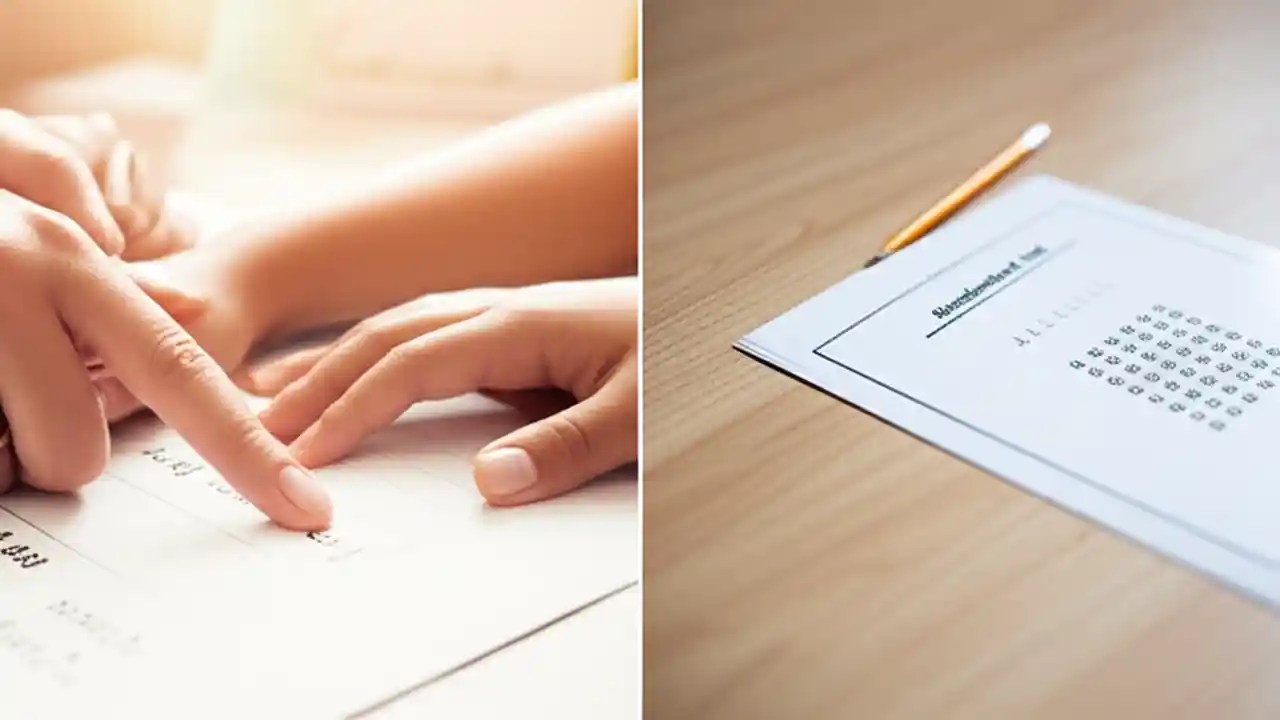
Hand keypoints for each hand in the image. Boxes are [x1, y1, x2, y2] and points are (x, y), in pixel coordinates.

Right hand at [0, 131, 330, 528]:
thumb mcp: (22, 212)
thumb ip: (105, 275)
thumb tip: (190, 319)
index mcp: (71, 261)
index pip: (183, 374)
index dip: (248, 451)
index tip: (308, 512)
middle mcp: (25, 281)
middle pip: (76, 452)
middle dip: (42, 454)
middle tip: (1, 396)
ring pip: (9, 461)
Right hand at [252, 277, 637, 505]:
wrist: (706, 321)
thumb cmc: (675, 360)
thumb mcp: (636, 413)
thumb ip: (566, 447)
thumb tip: (490, 481)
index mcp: (520, 324)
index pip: (413, 364)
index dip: (354, 406)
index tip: (308, 450)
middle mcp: (499, 310)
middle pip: (388, 336)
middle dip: (320, 379)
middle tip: (258, 425)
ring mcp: (500, 315)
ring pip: (397, 328)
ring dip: (334, 360)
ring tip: (273, 392)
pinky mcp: (506, 333)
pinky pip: (421, 338)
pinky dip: (371, 356)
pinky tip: (349, 372)